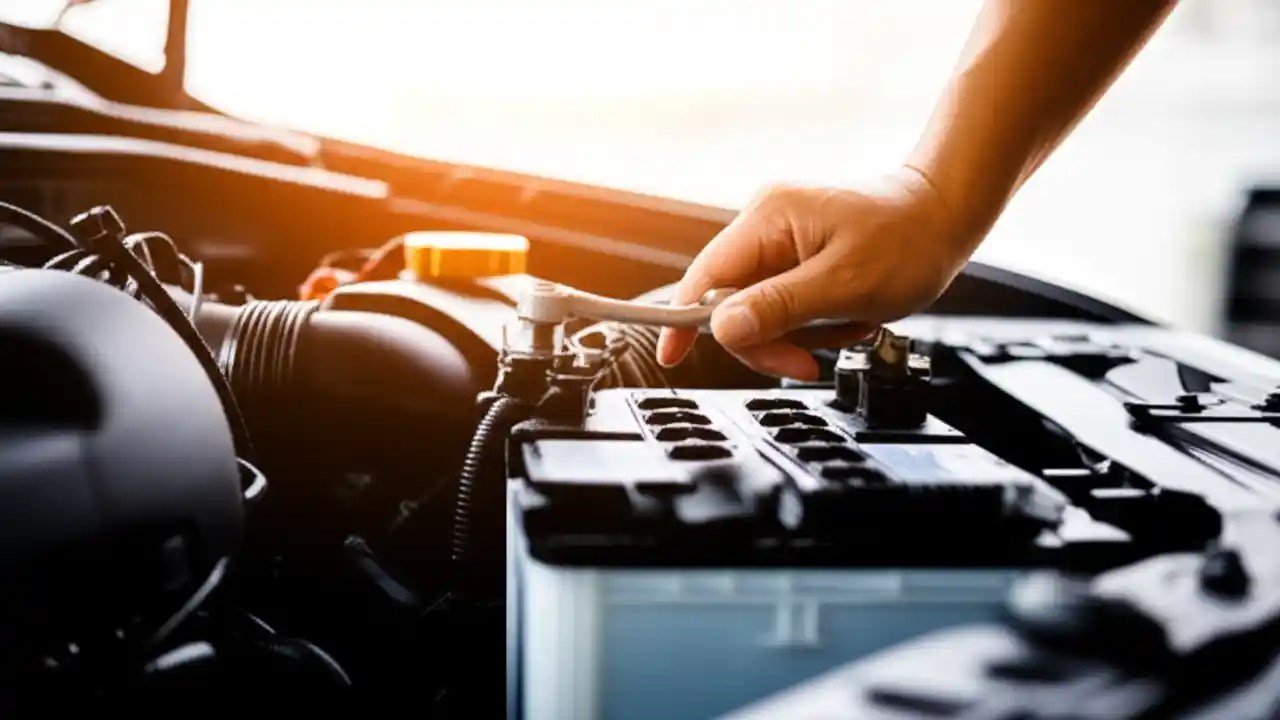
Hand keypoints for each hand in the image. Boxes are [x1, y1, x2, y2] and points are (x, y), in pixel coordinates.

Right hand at [656, 167, 978, 379]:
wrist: (947, 214)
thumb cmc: (908, 239)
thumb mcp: (843, 284)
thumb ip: (778, 308)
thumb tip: (721, 329)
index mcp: (767, 219)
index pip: (704, 278)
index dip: (686, 322)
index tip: (673, 357)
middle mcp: (765, 224)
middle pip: (731, 304)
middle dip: (769, 340)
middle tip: (808, 361)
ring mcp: (781, 241)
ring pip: (760, 311)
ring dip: (799, 334)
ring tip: (845, 324)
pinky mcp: (798, 257)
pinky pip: (784, 305)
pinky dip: (812, 323)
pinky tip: (845, 317)